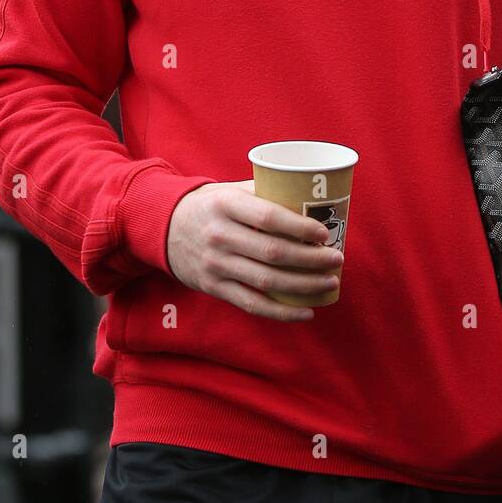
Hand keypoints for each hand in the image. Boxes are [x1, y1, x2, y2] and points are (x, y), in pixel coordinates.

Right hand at [166, 179, 343, 321]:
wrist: (164, 228)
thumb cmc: (210, 205)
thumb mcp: (230, 190)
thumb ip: (264, 193)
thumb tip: (311, 201)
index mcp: (225, 204)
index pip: (268, 217)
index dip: (299, 227)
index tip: (324, 232)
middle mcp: (219, 235)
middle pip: (273, 252)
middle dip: (311, 259)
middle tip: (337, 258)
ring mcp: (215, 264)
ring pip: (266, 280)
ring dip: (304, 285)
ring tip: (330, 282)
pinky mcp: (214, 287)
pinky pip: (252, 304)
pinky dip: (282, 311)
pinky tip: (306, 311)